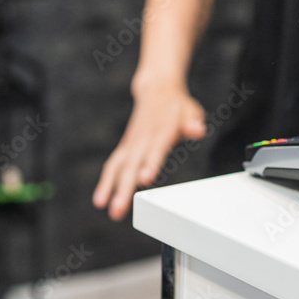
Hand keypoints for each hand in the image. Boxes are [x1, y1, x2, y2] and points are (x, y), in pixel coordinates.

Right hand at [93, 82, 205, 220]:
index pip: (156, 149)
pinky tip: (100, 200)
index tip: (145, 178)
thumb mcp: (190, 111)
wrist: (157, 90)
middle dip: (124, 187)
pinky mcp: (125, 148)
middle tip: (118, 208)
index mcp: (162, 130)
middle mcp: (143, 138)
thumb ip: (192, 123)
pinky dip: (105, 182)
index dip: (151, 163)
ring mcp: (131, 143)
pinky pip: (113, 165)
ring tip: (103, 207)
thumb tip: (197, 129)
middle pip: (132, 164)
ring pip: (118, 166)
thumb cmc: (178, 106)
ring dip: (109, 187)